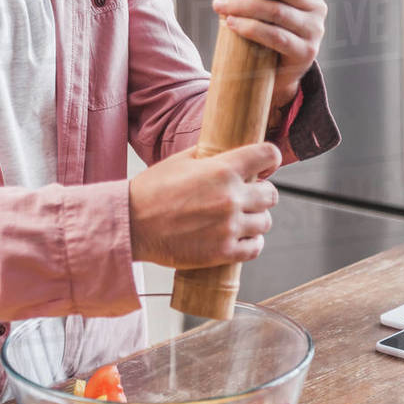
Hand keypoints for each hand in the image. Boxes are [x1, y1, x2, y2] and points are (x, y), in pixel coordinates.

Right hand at [129, 142, 280, 268]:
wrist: (132, 224)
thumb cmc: (151, 191)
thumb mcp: (180, 160)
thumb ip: (210, 155)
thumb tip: (228, 152)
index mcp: (223, 170)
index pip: (268, 155)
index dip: (270, 158)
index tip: (266, 164)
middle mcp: (231, 198)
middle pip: (271, 194)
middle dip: (261, 192)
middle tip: (247, 194)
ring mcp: (229, 227)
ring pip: (265, 222)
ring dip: (255, 219)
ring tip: (239, 218)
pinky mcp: (223, 252)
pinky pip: (255, 248)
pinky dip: (251, 242)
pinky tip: (240, 236)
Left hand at [205, 0, 327, 111]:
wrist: (276, 69)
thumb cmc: (263, 23)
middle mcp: (316, 3)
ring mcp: (313, 29)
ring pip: (276, 11)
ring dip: (243, 5)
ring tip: (218, 5)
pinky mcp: (305, 52)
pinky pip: (276, 37)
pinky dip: (250, 28)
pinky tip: (230, 23)